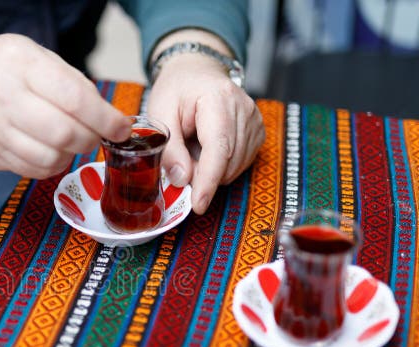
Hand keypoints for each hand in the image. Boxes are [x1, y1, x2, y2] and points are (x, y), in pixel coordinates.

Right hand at [0, 28, 130, 178]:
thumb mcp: (31, 55)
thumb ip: (69, 81)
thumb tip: (106, 116)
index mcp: (19, 64)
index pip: (74, 98)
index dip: (105, 118)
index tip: (119, 127)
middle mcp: (2, 97)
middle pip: (63, 133)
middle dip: (90, 139)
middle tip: (96, 135)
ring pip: (49, 159)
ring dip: (70, 155)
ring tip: (71, 141)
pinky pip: (31, 170)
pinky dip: (50, 165)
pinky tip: (49, 150)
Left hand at [147, 36, 264, 214]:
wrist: (197, 71)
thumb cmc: (177, 89)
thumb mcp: (160, 112)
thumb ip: (169, 148)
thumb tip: (181, 180)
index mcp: (220, 99)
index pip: (219, 148)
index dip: (208, 180)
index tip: (198, 204)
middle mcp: (245, 110)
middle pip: (227, 162)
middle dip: (202, 175)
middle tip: (179, 161)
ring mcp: (255, 121)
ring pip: (234, 167)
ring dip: (210, 170)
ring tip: (193, 147)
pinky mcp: (258, 132)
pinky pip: (240, 164)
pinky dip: (220, 166)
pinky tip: (207, 149)